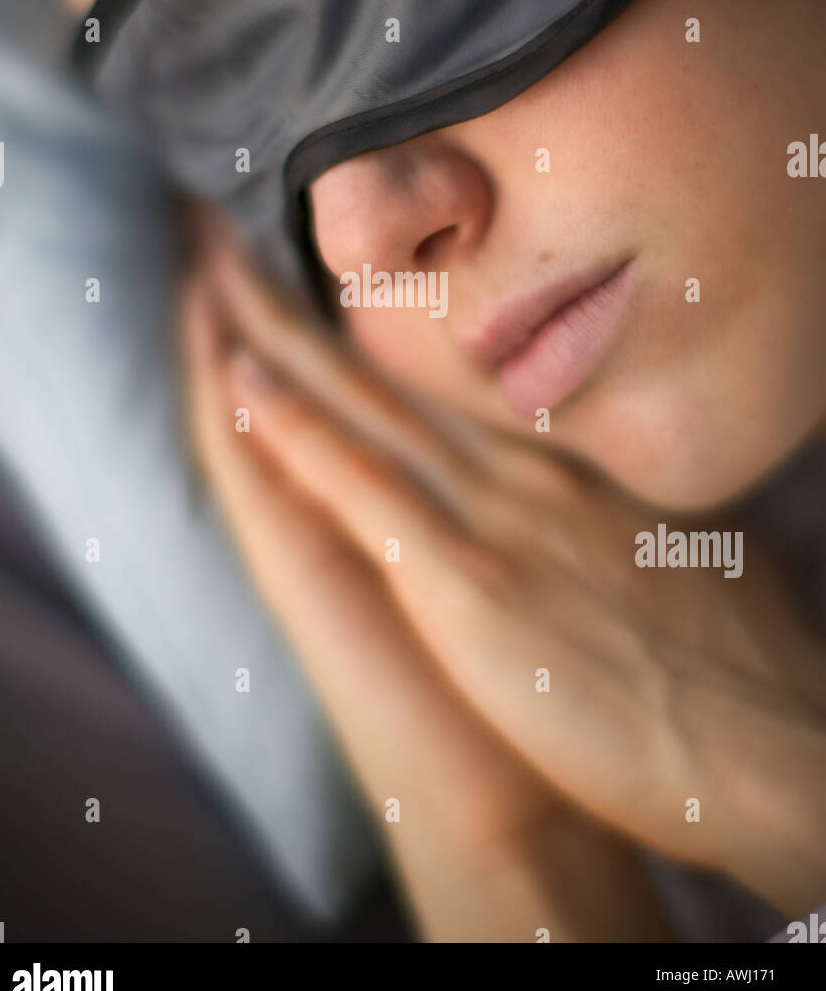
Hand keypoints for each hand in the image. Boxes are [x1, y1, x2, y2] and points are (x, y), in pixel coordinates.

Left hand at [180, 216, 825, 927]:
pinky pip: (363, 486)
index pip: (472, 388)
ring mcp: (500, 518)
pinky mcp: (469, 581)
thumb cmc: (749, 677)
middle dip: (322, 304)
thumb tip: (637, 514)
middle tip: (251, 242)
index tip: (346, 292)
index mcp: (582, 476)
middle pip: (406, 372)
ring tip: (219, 272)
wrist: (775, 749)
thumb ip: (644, 529)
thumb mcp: (701, 566)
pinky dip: (298, 430)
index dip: (401, 336)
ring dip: (285, 337)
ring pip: (370, 406)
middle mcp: (534, 474)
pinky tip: (242, 378)